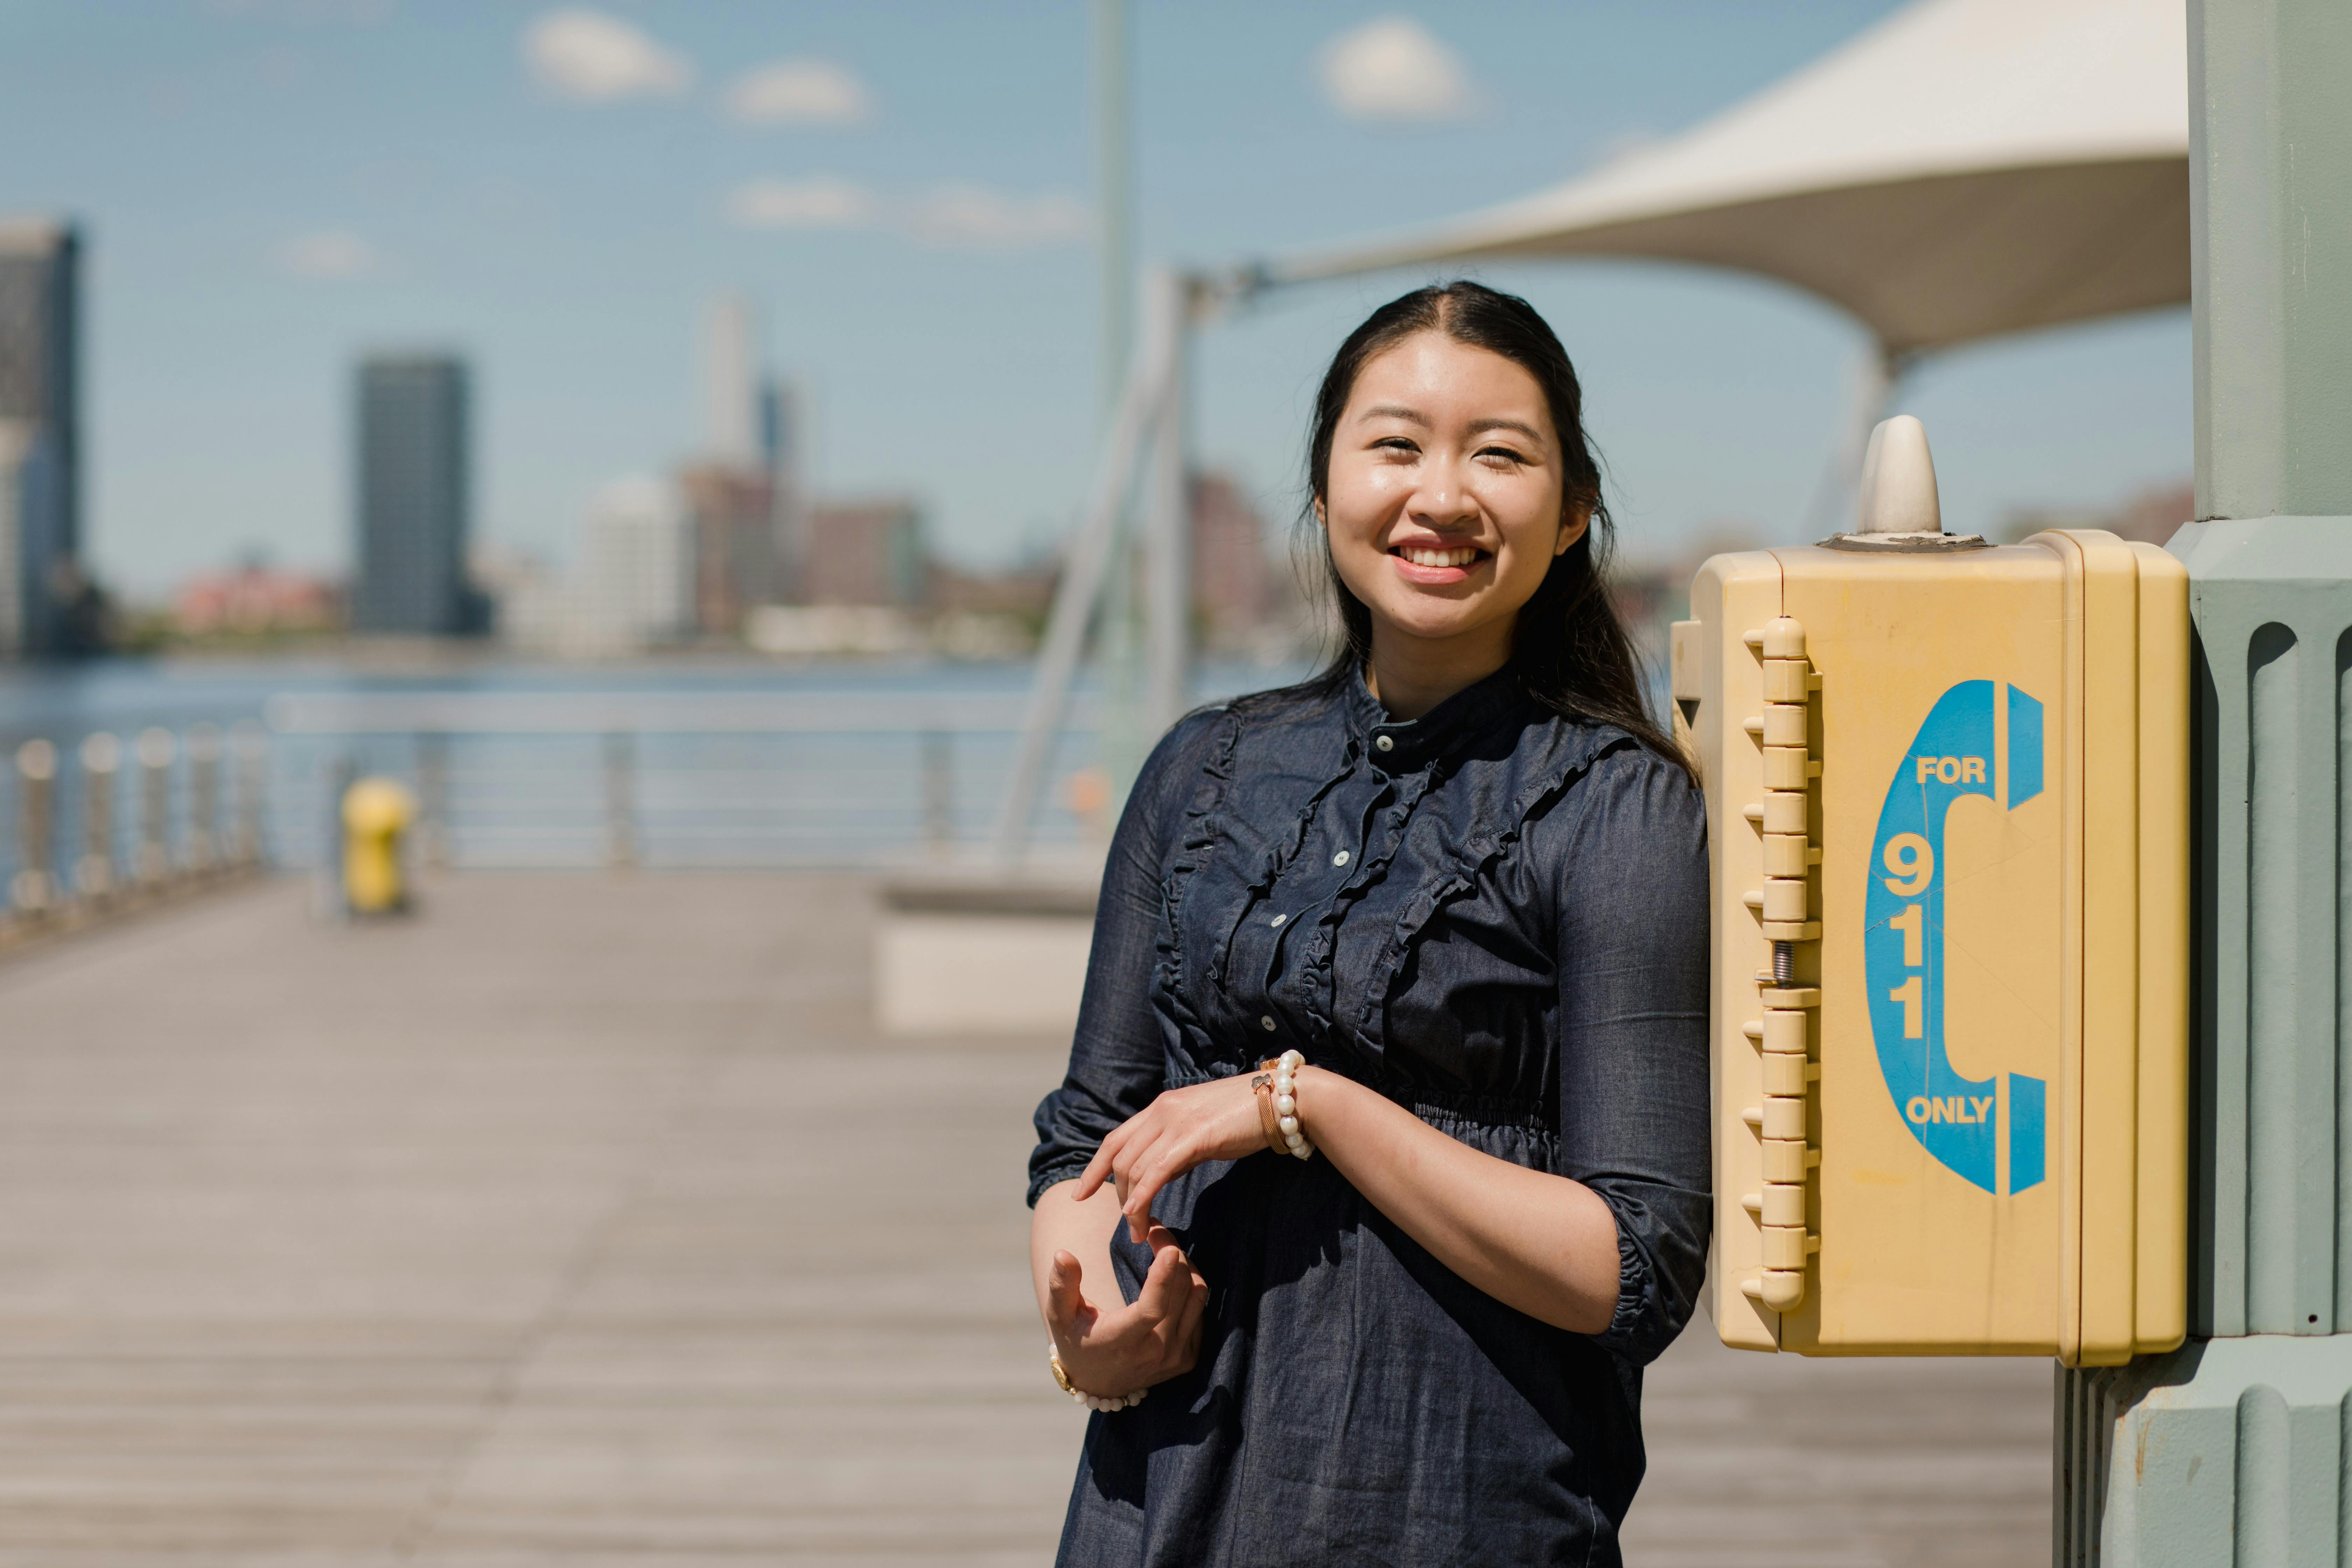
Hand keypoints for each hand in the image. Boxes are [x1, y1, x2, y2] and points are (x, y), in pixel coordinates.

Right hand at [1044, 1225, 1208, 1398]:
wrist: (1098, 1383)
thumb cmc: (1076, 1340)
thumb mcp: (1061, 1315)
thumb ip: (1062, 1285)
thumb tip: (1062, 1254)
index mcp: (1122, 1341)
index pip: (1151, 1309)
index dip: (1163, 1278)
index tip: (1168, 1248)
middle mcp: (1155, 1352)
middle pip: (1179, 1292)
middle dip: (1171, 1252)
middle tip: (1155, 1229)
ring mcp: (1175, 1356)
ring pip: (1196, 1297)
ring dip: (1185, 1265)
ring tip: (1165, 1249)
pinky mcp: (1188, 1357)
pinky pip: (1201, 1311)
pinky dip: (1190, 1287)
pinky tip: (1173, 1275)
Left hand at [1075, 1071, 1271, 1242]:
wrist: (1285, 1099)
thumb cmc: (1247, 1117)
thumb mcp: (1202, 1130)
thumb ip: (1178, 1147)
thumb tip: (1160, 1173)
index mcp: (1162, 1107)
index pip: (1115, 1139)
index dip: (1095, 1167)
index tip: (1082, 1194)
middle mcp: (1162, 1110)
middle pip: (1119, 1157)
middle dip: (1114, 1194)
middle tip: (1126, 1226)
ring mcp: (1177, 1121)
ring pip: (1135, 1167)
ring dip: (1130, 1205)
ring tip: (1138, 1232)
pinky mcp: (1195, 1135)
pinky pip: (1157, 1169)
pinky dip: (1142, 1194)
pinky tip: (1137, 1214)